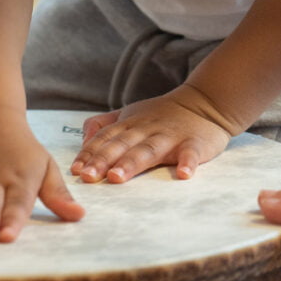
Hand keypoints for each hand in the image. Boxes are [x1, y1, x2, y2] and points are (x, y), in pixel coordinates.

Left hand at [71, 90, 231, 182]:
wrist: (205, 102)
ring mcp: (170, 136)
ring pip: (148, 149)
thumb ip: (102, 125)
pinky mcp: (195, 143)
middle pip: (121, 145)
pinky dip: (188, 162)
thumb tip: (82, 142)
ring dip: (132, 163)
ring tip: (117, 177)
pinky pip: (191, 153)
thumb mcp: (127, 114)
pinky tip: (183, 174)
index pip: (104, 139)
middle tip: (88, 177)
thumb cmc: (160, 115)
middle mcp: (145, 130)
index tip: (76, 170)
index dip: (89, 154)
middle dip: (103, 160)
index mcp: (128, 125)